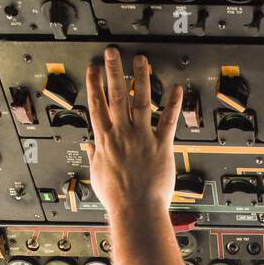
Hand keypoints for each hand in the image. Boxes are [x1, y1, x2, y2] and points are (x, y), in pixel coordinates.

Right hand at [83, 49, 183, 220]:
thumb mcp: (98, 176)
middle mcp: (122, 135)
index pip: (97, 106)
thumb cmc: (117, 199)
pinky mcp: (161, 146)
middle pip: (116, 97)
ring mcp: (142, 138)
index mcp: (105, 141)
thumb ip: (94, 156)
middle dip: (113, 72)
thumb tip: (89, 146)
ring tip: (141, 60)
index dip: (95, 84)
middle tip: (113, 53)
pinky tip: (175, 88)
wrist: (136, 211)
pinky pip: (167, 121)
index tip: (93, 68)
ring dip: (141, 79)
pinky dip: (172, 105)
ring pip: (140, 102)